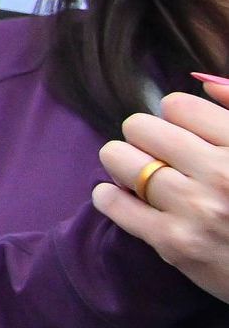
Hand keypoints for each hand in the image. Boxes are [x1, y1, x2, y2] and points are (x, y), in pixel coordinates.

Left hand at [97, 83, 228, 301]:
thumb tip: (202, 83)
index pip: (177, 105)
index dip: (176, 117)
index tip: (183, 135)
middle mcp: (222, 174)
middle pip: (140, 127)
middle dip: (146, 138)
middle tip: (159, 157)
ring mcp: (197, 209)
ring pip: (119, 158)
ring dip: (123, 164)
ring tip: (140, 175)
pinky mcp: (176, 244)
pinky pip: (113, 202)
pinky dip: (109, 196)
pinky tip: (122, 197)